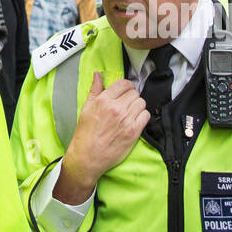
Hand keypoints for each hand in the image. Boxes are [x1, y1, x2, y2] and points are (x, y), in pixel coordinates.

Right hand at [54, 72, 148, 203]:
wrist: (88, 157)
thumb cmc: (85, 133)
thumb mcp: (86, 107)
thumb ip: (95, 89)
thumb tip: (97, 74)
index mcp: (104, 100)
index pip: (124, 84)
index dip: (126, 86)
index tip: (126, 90)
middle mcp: (116, 108)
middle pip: (134, 93)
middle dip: (131, 97)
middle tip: (127, 104)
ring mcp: (126, 120)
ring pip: (142, 103)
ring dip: (138, 106)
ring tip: (131, 112)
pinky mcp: (133, 132)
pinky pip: (146, 116)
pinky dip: (142, 117)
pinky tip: (135, 121)